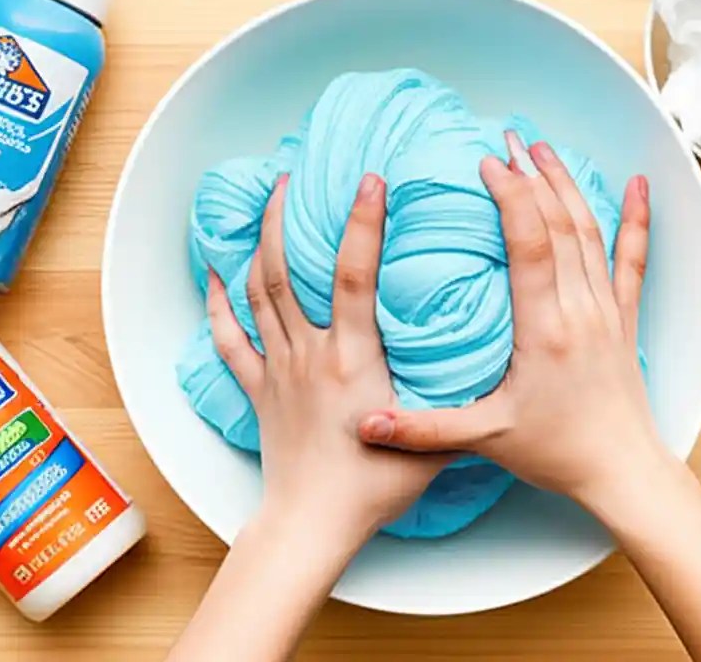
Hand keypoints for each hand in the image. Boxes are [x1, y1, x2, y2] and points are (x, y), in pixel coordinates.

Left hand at [207, 172, 450, 538]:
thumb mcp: (435, 441)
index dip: (361, 224)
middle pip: (287, 271)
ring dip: (256, 244)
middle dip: (286, 217)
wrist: (313, 524)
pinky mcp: (258, 389)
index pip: (353, 275)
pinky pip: (230, 339)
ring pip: (258, 294)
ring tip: (263, 205)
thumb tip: (488, 363)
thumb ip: (456, 399)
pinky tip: (213, 274)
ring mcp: (279, 369)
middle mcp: (311, 353)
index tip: (369, 181)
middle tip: (292, 177)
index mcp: (355, 358)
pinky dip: (217, 303)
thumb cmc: (375, 488)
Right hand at [356, 134, 664, 507]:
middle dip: (533, 175)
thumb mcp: (484, 439)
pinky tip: (639, 186)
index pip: (529, 245)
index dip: (511, 197)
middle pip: (560, 224)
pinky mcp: (622, 319)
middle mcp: (579, 310)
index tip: (487, 163)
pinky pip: (632, 259)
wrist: (621, 472)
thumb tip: (364, 423)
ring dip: (567, 186)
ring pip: (590, 232)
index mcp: (543, 330)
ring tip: (544, 149)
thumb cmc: (556, 454)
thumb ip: (422, 429)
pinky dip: (637, 219)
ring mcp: (605, 311)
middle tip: (506, 138)